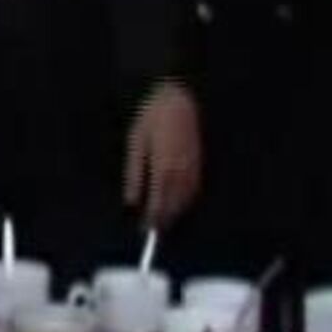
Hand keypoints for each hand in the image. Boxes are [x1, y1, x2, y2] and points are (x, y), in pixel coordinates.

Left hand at [124, 81, 201, 227]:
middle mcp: (181, 173)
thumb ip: (134, 175)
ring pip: (186, 200)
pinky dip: (186, 201)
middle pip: (174, 205)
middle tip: (153, 231)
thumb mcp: (136, 144)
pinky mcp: (199, 162)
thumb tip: (131, 202)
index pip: (159, 203)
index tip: (144, 230)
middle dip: (164, 220)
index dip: (152, 219)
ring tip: (164, 222)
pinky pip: (194, 189)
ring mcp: (193, 168)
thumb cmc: (152, 118)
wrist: (178, 99)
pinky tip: (179, 204)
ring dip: (176, 213)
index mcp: (163, 169)